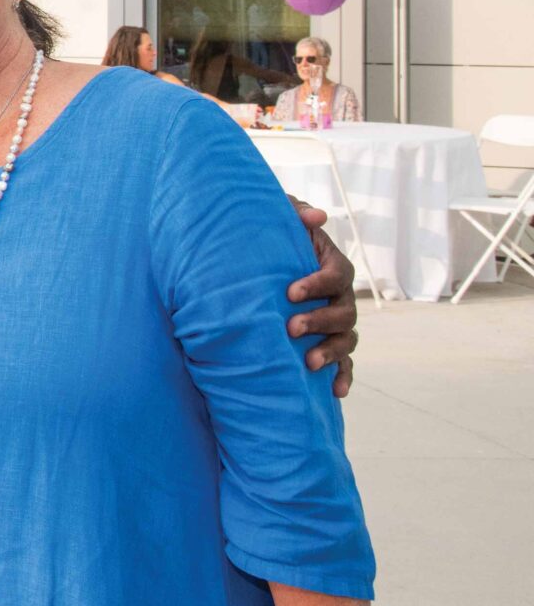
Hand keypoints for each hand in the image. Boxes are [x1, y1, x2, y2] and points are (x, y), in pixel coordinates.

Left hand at [287, 203, 359, 396]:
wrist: (258, 264)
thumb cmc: (271, 238)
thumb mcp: (279, 220)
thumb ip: (295, 213)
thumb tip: (318, 217)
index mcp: (331, 265)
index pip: (337, 275)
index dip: (317, 284)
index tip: (289, 292)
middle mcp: (340, 295)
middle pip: (345, 312)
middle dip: (320, 321)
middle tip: (291, 328)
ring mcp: (337, 322)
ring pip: (347, 339)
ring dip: (331, 352)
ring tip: (309, 362)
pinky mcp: (329, 344)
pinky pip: (346, 364)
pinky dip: (344, 376)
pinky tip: (335, 391)